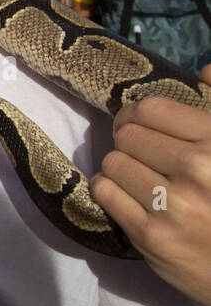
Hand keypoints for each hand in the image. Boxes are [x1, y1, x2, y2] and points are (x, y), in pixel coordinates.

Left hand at [94, 64, 210, 305]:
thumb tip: (204, 70)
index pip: (152, 108)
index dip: (139, 114)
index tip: (140, 123)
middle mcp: (197, 168)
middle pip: (127, 134)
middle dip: (130, 141)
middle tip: (140, 154)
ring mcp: (172, 203)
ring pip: (113, 162)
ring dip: (120, 168)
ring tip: (141, 178)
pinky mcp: (150, 235)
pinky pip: (104, 192)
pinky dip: (110, 190)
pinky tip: (130, 197)